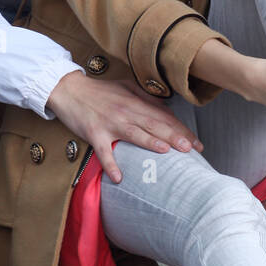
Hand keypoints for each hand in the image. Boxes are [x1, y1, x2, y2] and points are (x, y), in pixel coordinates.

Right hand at [45, 71, 202, 183]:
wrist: (69, 89)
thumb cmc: (99, 91)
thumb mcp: (126, 87)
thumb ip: (146, 97)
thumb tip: (167, 108)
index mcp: (135, 102)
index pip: (163, 116)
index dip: (181, 129)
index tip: (196, 143)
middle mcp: (126, 111)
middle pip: (154, 124)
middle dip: (175, 136)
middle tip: (192, 149)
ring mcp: (110, 123)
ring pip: (134, 133)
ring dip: (151, 142)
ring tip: (167, 152)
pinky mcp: (94, 133)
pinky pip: (104, 151)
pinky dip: (111, 164)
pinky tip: (119, 177)